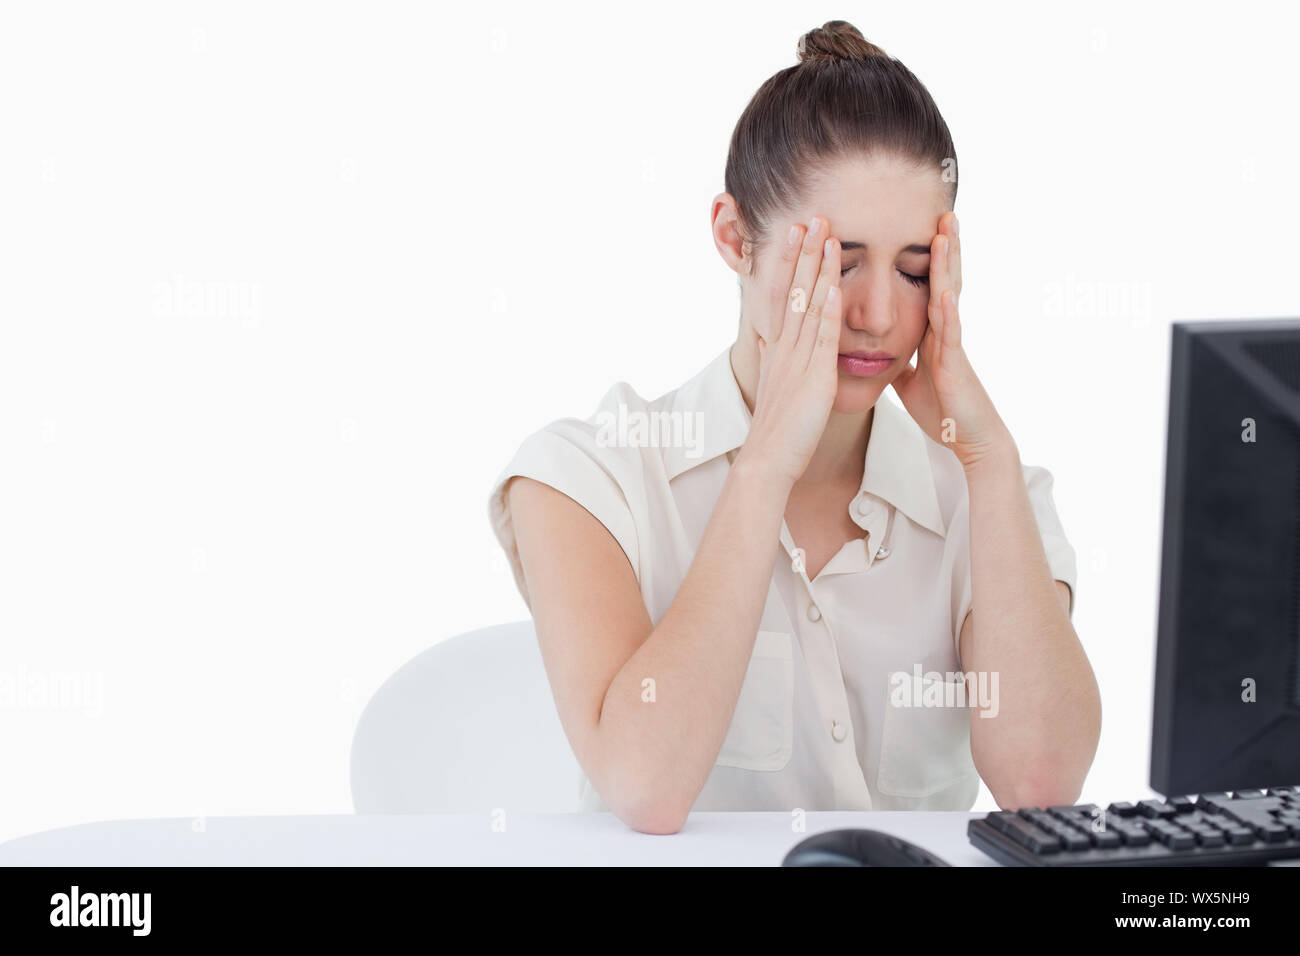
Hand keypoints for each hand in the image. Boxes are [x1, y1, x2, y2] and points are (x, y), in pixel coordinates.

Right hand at [741, 215, 843, 486]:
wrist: (767, 459)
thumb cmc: (776, 429)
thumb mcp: (772, 387)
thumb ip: (771, 362)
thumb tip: (764, 344)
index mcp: (779, 349)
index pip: (785, 296)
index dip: (791, 264)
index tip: (796, 235)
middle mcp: (785, 348)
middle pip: (795, 291)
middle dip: (802, 253)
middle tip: (809, 217)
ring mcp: (798, 359)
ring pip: (809, 305)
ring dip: (817, 269)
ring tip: (825, 236)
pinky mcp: (814, 376)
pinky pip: (822, 338)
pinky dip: (827, 310)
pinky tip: (834, 285)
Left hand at [891, 212, 1011, 469]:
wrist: (968, 438)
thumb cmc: (943, 409)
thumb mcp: (911, 380)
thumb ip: (901, 360)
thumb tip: (880, 351)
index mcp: (933, 333)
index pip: (930, 286)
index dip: (928, 259)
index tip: (924, 228)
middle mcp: (945, 331)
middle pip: (944, 280)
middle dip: (944, 247)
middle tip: (944, 212)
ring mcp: (952, 345)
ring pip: (949, 296)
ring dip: (948, 265)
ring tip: (946, 232)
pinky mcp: (954, 364)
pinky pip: (950, 333)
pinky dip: (947, 311)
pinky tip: (944, 291)